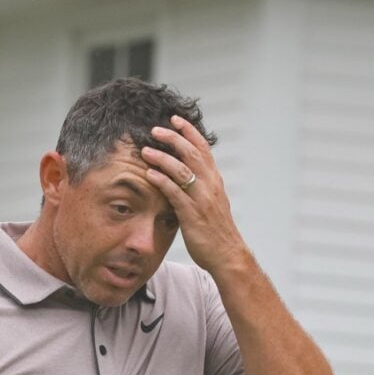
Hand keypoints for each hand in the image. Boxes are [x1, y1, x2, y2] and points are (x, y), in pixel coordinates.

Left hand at [139, 116, 247, 275]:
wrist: (227, 255)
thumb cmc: (217, 231)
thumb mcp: (212, 203)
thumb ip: (201, 187)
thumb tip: (186, 176)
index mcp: (214, 181)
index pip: (203, 149)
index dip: (189, 132)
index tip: (175, 119)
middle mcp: (210, 186)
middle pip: (192, 153)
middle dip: (173, 138)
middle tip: (155, 130)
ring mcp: (201, 199)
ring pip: (182, 170)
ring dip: (162, 158)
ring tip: (146, 150)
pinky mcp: (192, 214)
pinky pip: (175, 193)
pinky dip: (162, 181)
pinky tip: (149, 174)